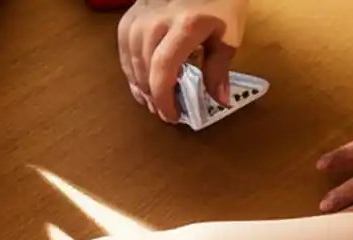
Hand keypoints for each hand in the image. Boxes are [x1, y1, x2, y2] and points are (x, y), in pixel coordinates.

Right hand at [118, 0, 249, 121]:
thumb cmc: (220, 1)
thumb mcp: (228, 34)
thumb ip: (219, 68)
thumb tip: (219, 100)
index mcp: (185, 25)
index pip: (163, 70)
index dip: (164, 99)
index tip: (172, 116)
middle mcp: (156, 20)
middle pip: (144, 69)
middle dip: (153, 96)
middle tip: (165, 111)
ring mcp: (139, 16)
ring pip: (130, 61)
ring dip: (140, 86)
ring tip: (152, 100)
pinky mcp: (130, 15)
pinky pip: (124, 49)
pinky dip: (131, 69)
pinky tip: (141, 80)